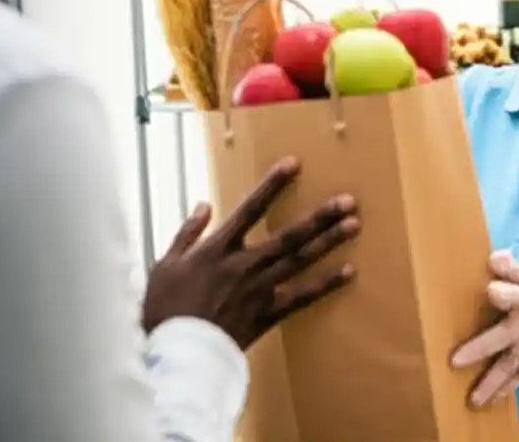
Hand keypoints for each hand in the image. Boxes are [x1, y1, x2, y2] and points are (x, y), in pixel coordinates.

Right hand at [142, 157, 359, 349]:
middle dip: (319, 217)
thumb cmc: (164, 311)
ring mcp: (259, 291)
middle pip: (288, 236)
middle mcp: (244, 266)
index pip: (250, 209)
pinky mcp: (267, 315)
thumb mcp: (165, 266)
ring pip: (300, 262)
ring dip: (328, 242)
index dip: (272, 185)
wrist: (174, 355)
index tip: (294, 163)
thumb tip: (204, 205)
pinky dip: (325, 285)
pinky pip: (301, 298)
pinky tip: (348, 272)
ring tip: (354, 225)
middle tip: (348, 201)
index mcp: (218, 250)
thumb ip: (186, 233)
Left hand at [450, 250, 518, 407]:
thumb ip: (513, 270)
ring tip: (472, 398)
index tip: (491, 290)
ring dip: (489, 383)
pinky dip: (501, 392)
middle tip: (455, 360)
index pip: (513, 296)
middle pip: (501, 338)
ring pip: (506, 368)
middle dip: (479, 349)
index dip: (502, 293)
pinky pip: (514, 381)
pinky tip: (484, 403)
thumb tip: (494, 257)